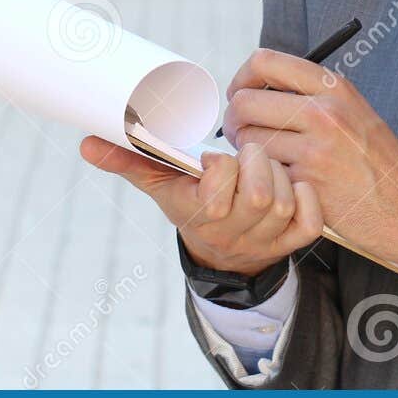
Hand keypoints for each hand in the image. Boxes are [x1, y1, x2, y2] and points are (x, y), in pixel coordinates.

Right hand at [80, 136, 322, 276]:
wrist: (219, 254)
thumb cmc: (190, 203)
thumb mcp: (158, 184)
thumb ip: (127, 160)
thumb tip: (87, 143)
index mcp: (200, 213)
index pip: (219, 188)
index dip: (222, 167)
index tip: (214, 158)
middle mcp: (234, 232)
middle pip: (259, 197)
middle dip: (257, 164)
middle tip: (248, 152)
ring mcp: (265, 240)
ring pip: (284, 204)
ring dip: (279, 176)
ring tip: (265, 164)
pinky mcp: (292, 242)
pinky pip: (311, 222)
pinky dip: (308, 199)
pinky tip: (294, 182)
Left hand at [222, 48, 397, 298]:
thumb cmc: (377, 161)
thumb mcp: (353, 110)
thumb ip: (310, 94)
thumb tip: (257, 87)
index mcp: (334, 87)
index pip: (265, 62)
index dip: (242, 78)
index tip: (240, 94)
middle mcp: (323, 112)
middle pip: (245, 102)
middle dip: (234, 121)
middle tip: (242, 134)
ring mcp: (314, 149)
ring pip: (247, 141)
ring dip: (246, 154)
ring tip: (264, 162)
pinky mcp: (306, 184)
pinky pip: (262, 174)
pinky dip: (263, 179)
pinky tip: (281, 183)